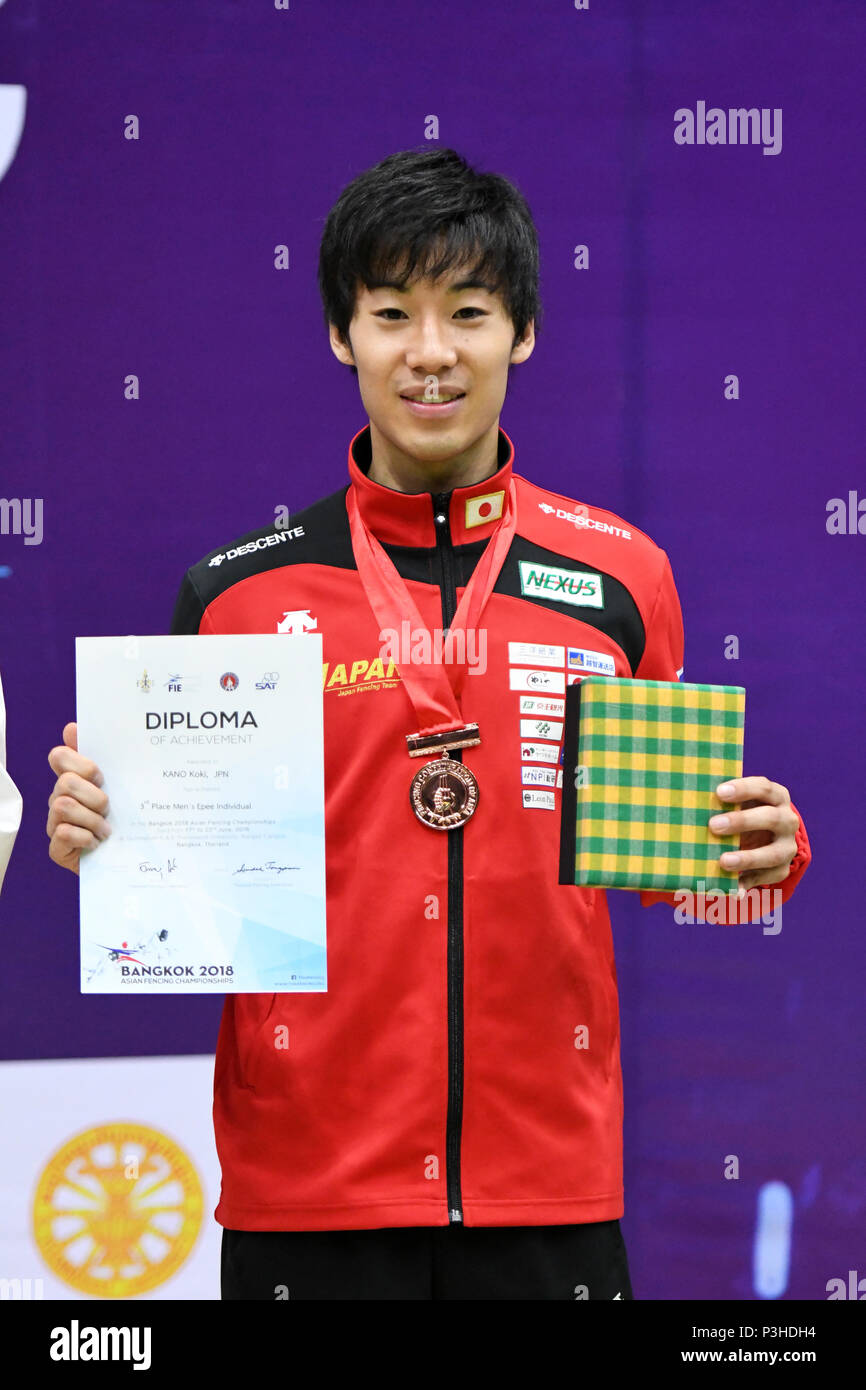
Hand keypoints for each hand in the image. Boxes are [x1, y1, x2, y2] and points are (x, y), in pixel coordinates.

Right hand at [47, 722, 109, 875]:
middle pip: (66, 782)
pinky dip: (86, 838)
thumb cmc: (123, 820)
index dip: (80, 762)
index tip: (101, 776)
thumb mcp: (121, 788)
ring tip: (107, 830)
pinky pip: (64, 833)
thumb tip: (72, 727)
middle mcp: (59, 799)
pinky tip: (97, 843)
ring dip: (93, 819)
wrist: (128, 860)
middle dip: (94, 795)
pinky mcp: (57, 848)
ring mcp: (55, 823)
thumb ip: (105, 758)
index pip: (59, 756)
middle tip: (109, 809)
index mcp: (73, 780)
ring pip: (64, 806)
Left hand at [708, 776, 799, 892]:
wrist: (764, 835)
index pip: (764, 788)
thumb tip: (689, 801)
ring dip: (748, 858)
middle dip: (742, 821)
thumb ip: (722, 801)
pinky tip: (733, 890)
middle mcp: (787, 820)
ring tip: (723, 861)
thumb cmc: (741, 811)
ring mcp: (787, 847)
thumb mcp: (738, 802)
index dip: (743, 789)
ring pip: (773, 853)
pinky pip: (767, 879)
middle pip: (771, 818)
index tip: (719, 792)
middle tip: (713, 826)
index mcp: (776, 797)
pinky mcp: (782, 869)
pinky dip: (748, 883)